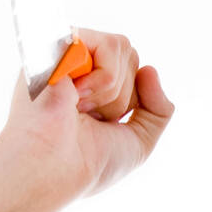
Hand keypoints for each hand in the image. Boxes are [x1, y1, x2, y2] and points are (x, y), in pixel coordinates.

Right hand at [0, 28, 173, 211]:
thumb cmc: (88, 162)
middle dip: (121, 96)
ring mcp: (65, 52)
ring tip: (79, 109)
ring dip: (111, 90)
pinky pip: (108, 45)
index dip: (130, 99)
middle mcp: (75, 64)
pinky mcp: (57, 43)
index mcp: (90, 85)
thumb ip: (158, 109)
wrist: (53, 169)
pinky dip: (105, 79)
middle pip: (130, 55)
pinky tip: (75, 98)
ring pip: (121, 47)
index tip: (105, 124)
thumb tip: (150, 69)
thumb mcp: (139, 140)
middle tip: (90, 118)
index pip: (132, 69)